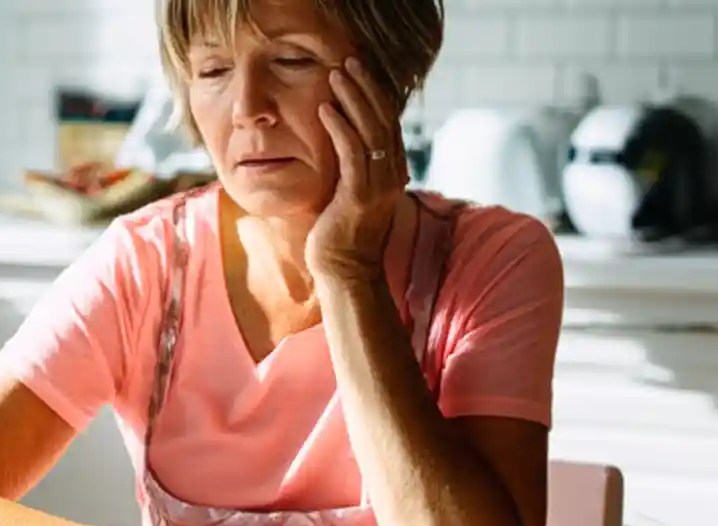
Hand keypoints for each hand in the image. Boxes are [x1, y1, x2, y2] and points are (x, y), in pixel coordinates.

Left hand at [306, 57, 409, 281]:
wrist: (345, 274)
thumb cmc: (341, 237)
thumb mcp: (351, 196)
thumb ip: (354, 171)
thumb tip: (344, 148)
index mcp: (392, 173)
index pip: (388, 123)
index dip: (375, 94)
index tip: (358, 71)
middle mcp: (392, 176)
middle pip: (383, 119)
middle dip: (365, 87)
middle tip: (348, 61)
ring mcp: (378, 187)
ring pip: (370, 130)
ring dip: (352, 99)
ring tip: (336, 74)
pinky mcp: (360, 198)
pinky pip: (352, 154)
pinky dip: (339, 128)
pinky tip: (325, 109)